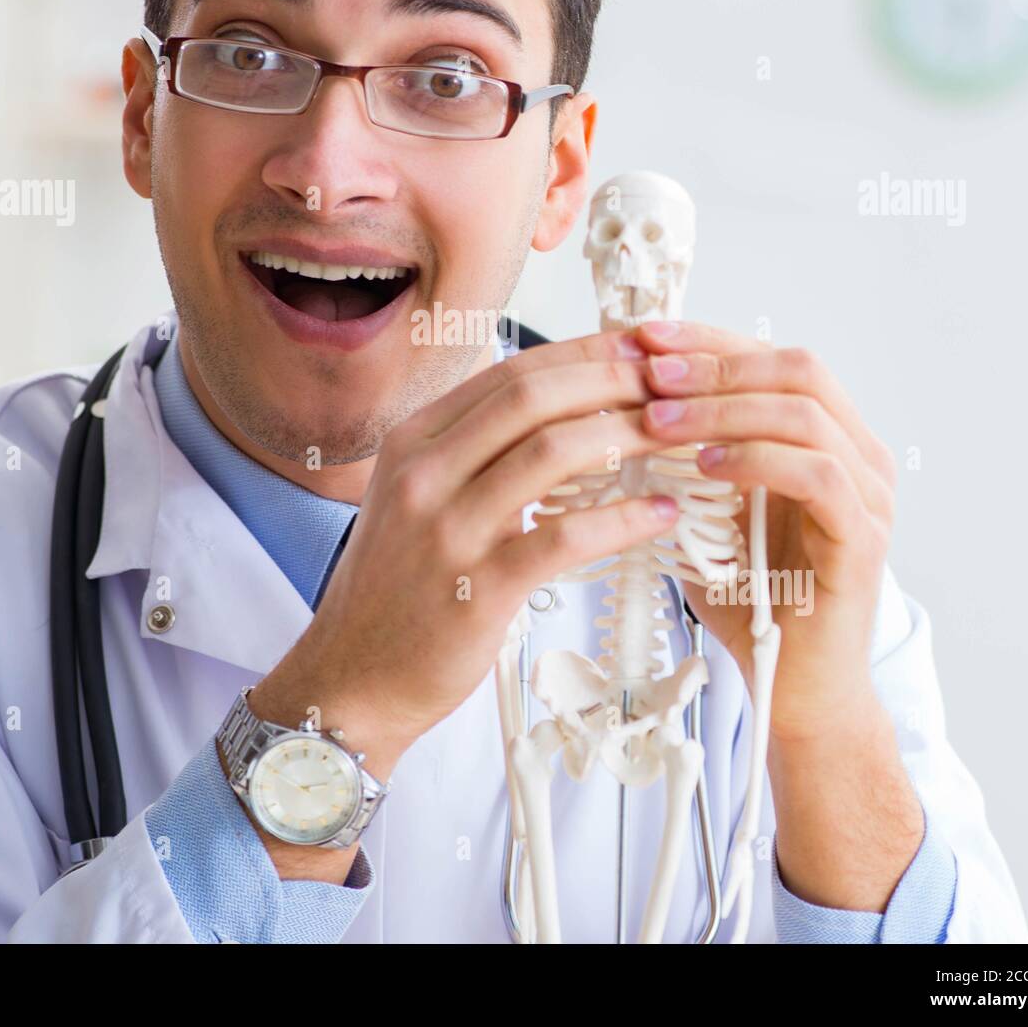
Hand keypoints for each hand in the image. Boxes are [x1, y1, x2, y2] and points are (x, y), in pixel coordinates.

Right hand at [258, 330, 687, 769]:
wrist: (352, 678)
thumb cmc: (397, 589)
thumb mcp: (413, 497)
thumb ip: (468, 451)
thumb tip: (554, 409)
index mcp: (412, 441)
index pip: (509, 373)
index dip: (583, 354)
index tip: (636, 348)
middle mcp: (423, 473)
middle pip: (533, 397)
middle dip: (611, 379)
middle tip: (669, 381)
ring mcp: (447, 529)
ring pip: (551, 453)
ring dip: (626, 435)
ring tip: (675, 435)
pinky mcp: (478, 588)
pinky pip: (565, 537)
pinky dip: (623, 519)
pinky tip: (659, 514)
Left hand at [635, 320, 897, 742]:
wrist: (792, 687)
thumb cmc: (746, 597)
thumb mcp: (706, 509)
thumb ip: (684, 456)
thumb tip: (616, 401)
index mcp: (824, 436)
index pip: (770, 357)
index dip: (707, 339)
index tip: (643, 337)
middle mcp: (858, 453)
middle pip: (796, 368)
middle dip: (715, 363)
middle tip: (649, 372)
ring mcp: (869, 493)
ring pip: (805, 413)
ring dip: (723, 409)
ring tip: (657, 421)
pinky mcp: (864, 537)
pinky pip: (817, 474)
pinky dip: (756, 459)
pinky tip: (704, 467)